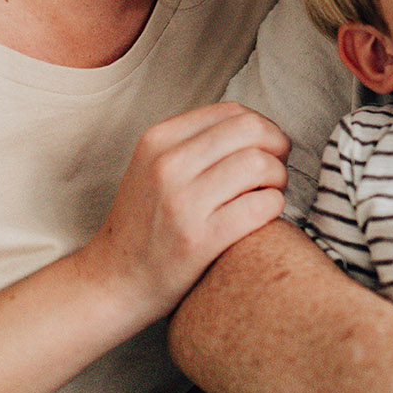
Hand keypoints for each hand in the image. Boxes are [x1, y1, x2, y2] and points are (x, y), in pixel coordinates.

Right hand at [72, 102, 288, 318]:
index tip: (267, 148)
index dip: (263, 127)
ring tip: (269, 194)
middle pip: (251, 131)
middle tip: (275, 170)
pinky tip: (264, 215)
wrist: (113, 280)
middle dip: (277, 147)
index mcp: (158, 140)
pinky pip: (261, 206)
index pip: (233, 112)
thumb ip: (197, 143)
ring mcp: (182, 203)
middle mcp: (168, 165)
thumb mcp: (154, 167)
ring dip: (278, 179)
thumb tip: (259, 127)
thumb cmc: (145, 224)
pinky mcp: (199, 240)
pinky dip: (274, 207)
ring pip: (260, 165)